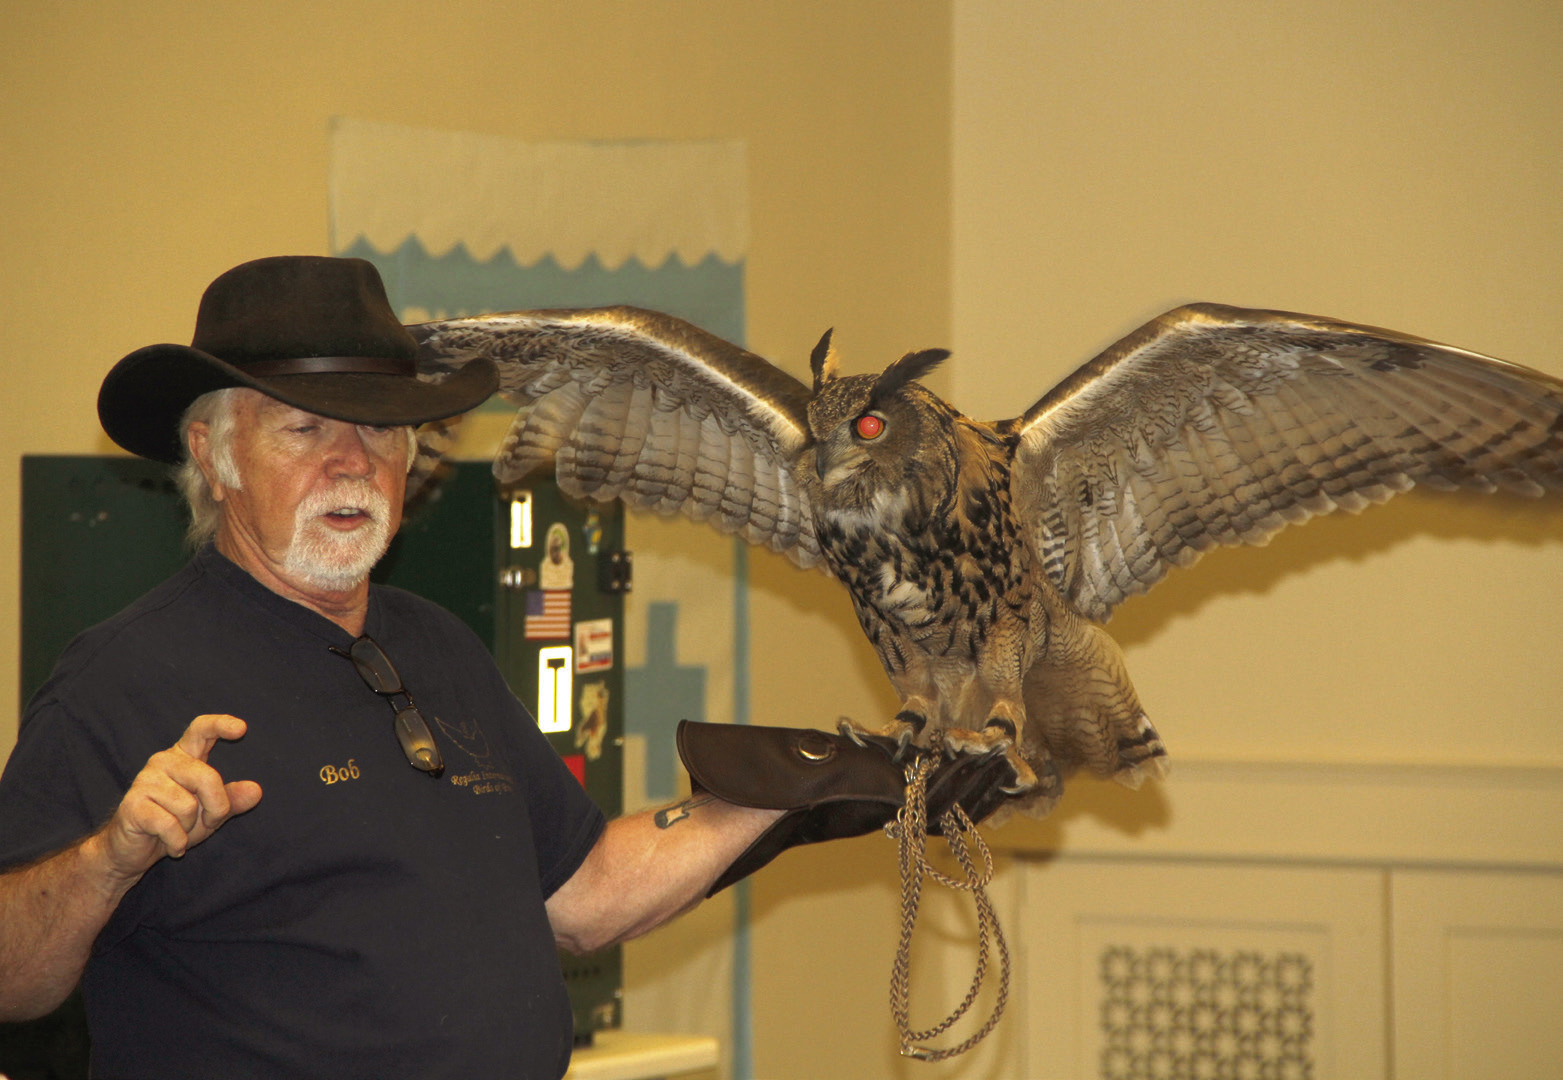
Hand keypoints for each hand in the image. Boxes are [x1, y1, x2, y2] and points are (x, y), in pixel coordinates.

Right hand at [96, 714, 262, 881]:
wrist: (134, 851)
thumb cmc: (175, 825)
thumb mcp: (210, 813)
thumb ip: (232, 800)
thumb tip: (256, 790)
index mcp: (184, 756)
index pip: (200, 729)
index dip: (220, 725)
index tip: (242, 729)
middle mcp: (163, 762)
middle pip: (207, 777)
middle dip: (217, 808)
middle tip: (208, 823)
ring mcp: (144, 781)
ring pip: (188, 805)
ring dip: (189, 828)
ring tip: (177, 831)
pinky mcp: (132, 805)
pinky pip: (170, 825)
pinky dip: (177, 842)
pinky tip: (171, 845)